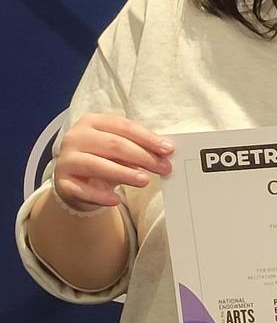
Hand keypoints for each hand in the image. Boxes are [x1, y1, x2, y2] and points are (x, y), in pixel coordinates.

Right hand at [52, 113, 173, 210]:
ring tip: (145, 181)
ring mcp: (67, 159)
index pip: (123, 126)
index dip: (147, 138)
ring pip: (97, 165)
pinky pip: (83, 190)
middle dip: (142, 156)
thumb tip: (164, 154)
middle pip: (113, 144)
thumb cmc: (102, 160)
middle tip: (164, 168)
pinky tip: (116, 200)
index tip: (168, 150)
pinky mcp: (62, 182)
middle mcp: (76, 137)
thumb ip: (137, 149)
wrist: (75, 182)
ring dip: (124, 174)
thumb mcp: (118, 151)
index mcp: (92, 122)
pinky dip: (100, 195)